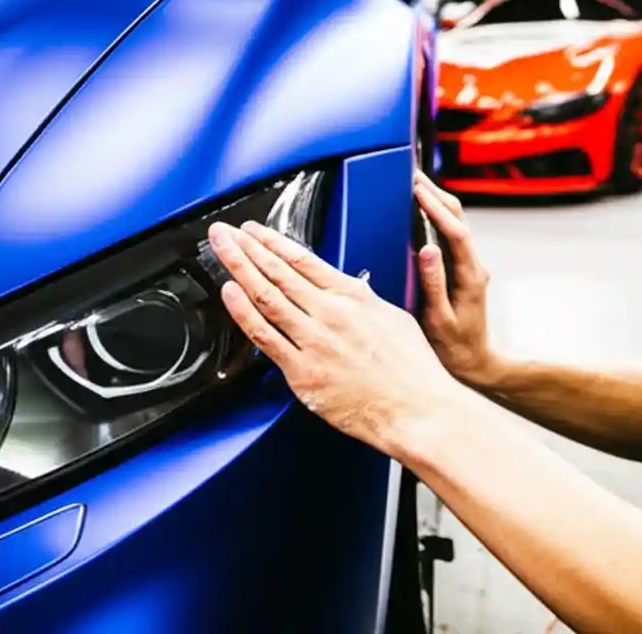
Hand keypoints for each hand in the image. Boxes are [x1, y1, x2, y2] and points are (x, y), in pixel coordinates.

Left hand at [206, 220, 470, 456]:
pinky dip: (243, 311)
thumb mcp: (394, 318)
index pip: (303, 259)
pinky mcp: (302, 372)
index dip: (273, 241)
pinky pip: (264, 336)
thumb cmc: (413, 373)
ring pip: (266, 295)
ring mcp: (314, 341)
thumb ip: (364, 301)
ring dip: (239, 267)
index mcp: (353, 297)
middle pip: (278, 271)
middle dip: (247, 246)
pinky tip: (229, 293)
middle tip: (225, 230)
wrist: (420, 411)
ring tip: (222, 249)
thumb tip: (350, 287)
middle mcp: (331, 314)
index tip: (255, 230)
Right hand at [413, 171, 505, 388]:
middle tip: (411, 175)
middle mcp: (473, 265)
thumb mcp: (439, 319)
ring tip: (414, 184)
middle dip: (436, 194)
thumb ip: (433, 283)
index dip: (435, 207)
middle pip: (459, 218)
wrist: (475, 364)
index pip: (454, 231)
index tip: (416, 189)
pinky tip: (421, 211)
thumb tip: (426, 248)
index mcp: (469, 275)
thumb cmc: (454, 347)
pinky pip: (451, 234)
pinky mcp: (462, 269)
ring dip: (437, 201)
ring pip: (456, 223)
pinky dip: (436, 216)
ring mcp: (469, 266)